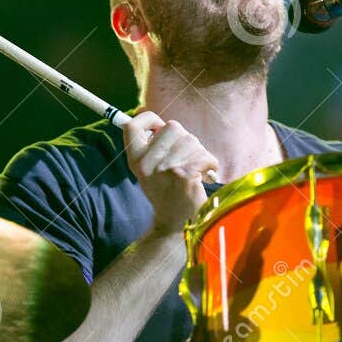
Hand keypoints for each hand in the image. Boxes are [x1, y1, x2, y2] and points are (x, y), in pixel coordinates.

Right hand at [123, 112, 218, 236]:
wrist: (176, 224)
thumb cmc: (168, 192)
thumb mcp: (150, 170)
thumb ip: (151, 146)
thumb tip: (152, 117)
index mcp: (135, 160)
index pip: (131, 126)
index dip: (148, 119)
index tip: (160, 126)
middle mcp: (146, 163)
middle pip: (172, 127)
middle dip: (186, 139)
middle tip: (186, 158)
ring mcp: (165, 169)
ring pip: (192, 140)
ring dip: (200, 153)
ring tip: (196, 170)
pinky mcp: (184, 175)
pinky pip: (204, 155)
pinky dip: (210, 163)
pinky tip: (206, 175)